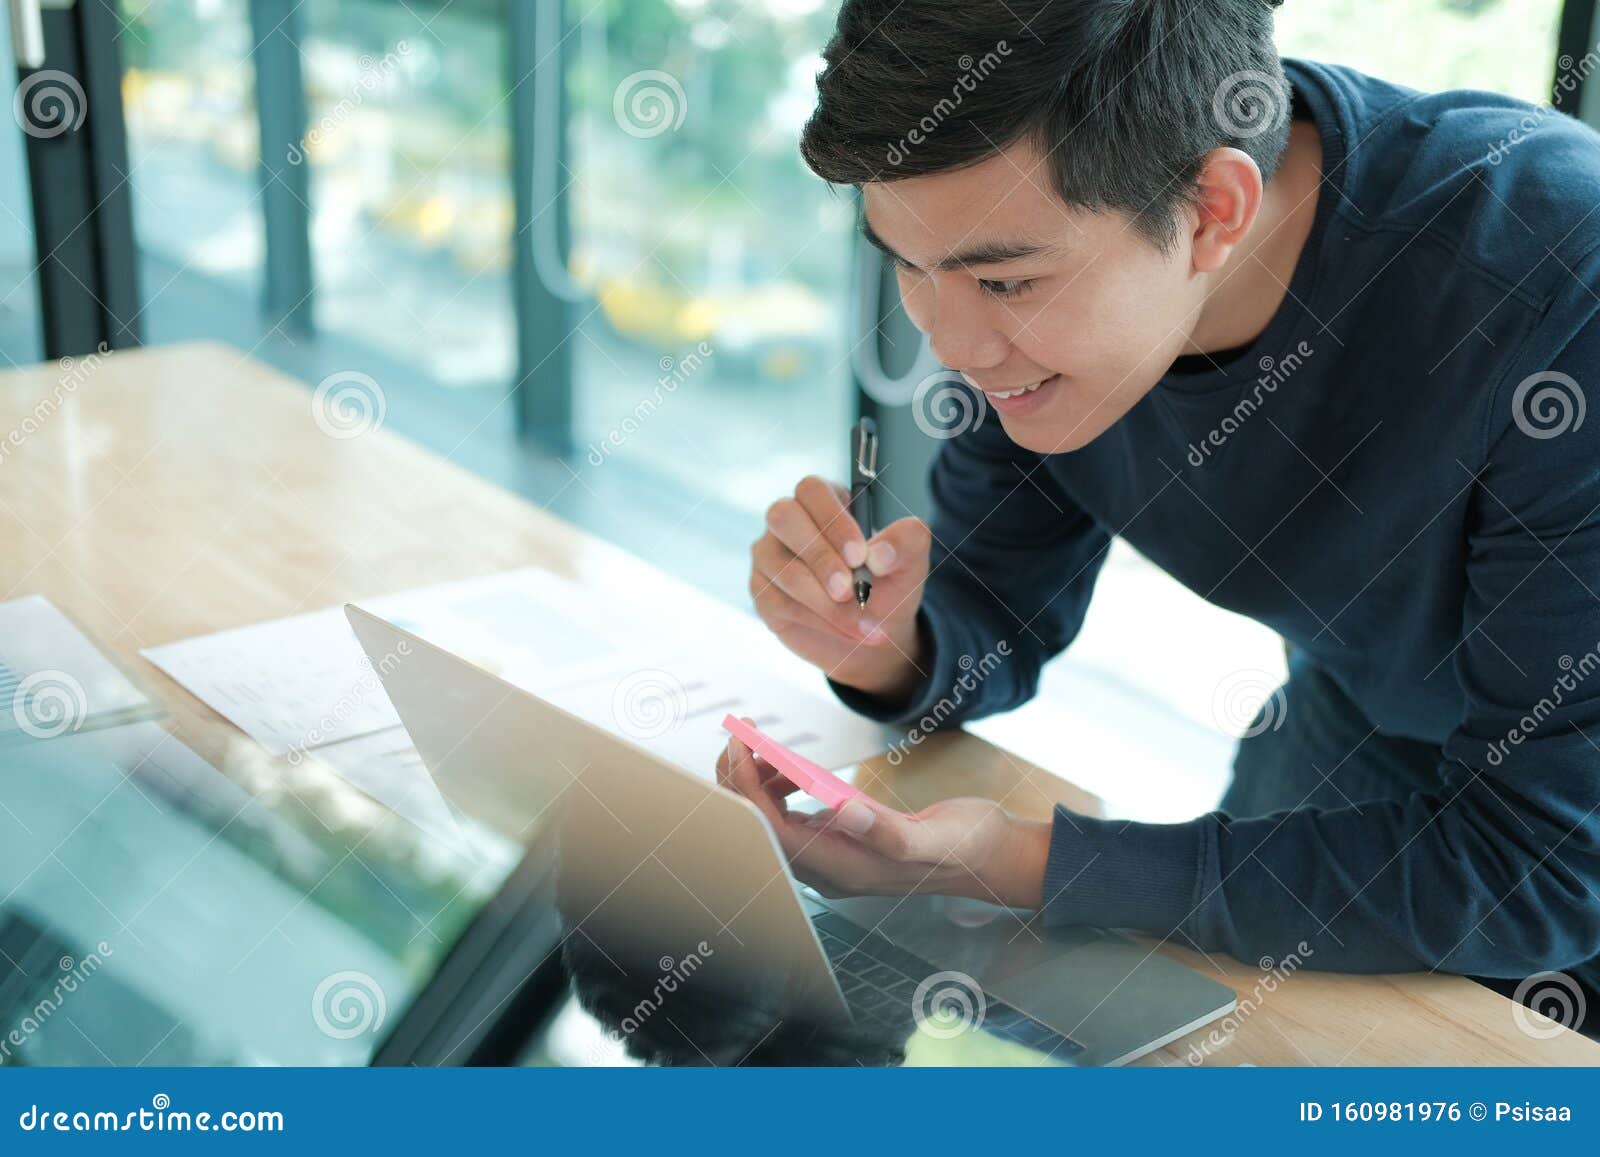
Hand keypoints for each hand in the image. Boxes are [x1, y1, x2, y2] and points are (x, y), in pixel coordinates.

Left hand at [716, 724, 1051, 909]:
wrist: (991, 858)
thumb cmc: (967, 847)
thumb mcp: (932, 838)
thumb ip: (886, 831)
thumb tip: (843, 811)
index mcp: (842, 870)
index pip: (772, 831)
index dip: (746, 790)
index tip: (738, 745)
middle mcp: (830, 870)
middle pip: (763, 828)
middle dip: (741, 782)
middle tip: (739, 735)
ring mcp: (835, 858)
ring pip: (775, 822)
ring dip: (760, 783)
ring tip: (763, 745)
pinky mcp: (844, 843)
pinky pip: (796, 817)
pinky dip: (783, 788)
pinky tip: (789, 767)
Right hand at [750, 475, 931, 701]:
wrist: (870, 631)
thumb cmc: (887, 585)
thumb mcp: (908, 563)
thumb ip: (907, 544)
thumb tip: (881, 554)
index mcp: (825, 501)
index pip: (812, 490)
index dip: (833, 521)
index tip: (861, 556)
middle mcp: (790, 522)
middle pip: (784, 517)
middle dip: (820, 556)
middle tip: (851, 590)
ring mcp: (770, 556)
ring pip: (784, 570)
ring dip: (826, 602)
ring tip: (864, 623)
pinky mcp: (763, 592)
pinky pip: (780, 602)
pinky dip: (820, 621)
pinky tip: (849, 632)